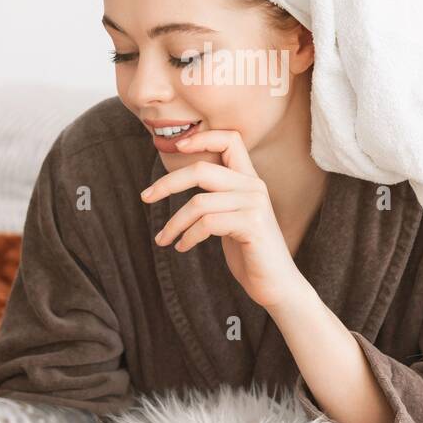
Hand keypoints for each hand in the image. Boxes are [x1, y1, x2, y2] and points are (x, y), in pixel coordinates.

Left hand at [140, 128, 309, 310]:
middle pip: (201, 170)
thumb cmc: (249, 251)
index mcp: (249, 179)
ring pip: (198, 203)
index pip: (230, 139)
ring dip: (174, 223)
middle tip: (145, 197)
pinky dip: (188, 237)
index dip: (202, 138)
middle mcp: (254, 186)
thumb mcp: (232, 216)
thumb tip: (179, 180)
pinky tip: (182, 247)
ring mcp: (254, 204)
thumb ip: (217, 195)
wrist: (277, 284)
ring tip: (163, 239)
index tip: (176, 147)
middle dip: (167, 183)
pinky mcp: (252, 225)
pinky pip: (207, 224)